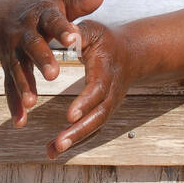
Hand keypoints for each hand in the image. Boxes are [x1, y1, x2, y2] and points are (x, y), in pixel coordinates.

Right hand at [0, 0, 105, 126]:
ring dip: (24, 85)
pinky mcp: (7, 66)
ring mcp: (13, 50)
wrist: (0, 16)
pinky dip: (14, 103)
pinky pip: (9, 85)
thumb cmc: (42, 10)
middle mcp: (24, 32)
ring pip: (17, 68)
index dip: (63, 30)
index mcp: (42, 14)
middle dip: (41, 59)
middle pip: (32, 45)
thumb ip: (83, 0)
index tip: (74, 39)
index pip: (53, 21)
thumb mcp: (61, 2)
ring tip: (33, 102)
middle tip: (54, 74)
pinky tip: (21, 121)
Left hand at [48, 19, 134, 158]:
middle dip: (79, 131)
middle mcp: (110, 92)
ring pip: (94, 126)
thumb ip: (79, 33)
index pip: (97, 89)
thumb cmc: (106, 40)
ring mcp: (108, 104)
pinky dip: (73, 140)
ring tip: (52, 151)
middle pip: (98, 116)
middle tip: (60, 143)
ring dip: (74, 140)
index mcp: (105, 70)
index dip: (85, 103)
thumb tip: (68, 34)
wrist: (131, 54)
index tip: (69, 116)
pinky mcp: (102, 111)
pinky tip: (52, 151)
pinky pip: (90, 128)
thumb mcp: (93, 31)